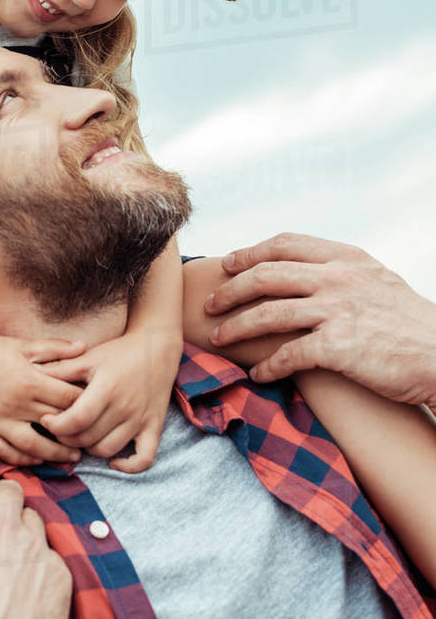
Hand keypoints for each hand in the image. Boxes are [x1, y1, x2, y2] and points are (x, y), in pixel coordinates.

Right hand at [0, 332, 86, 465]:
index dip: (87, 404)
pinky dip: (25, 459)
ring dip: (55, 454)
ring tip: (71, 456)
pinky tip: (38, 459)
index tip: (98, 408)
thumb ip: (54, 348)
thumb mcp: (21, 345)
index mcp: (29, 381)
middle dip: (77, 432)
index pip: (68, 399)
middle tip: (93, 438)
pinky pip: (7, 453)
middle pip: (56, 424)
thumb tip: (85, 348)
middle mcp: (15, 405)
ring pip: (34, 446)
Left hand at [37, 329, 180, 472]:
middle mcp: (125, 407)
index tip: (46, 419)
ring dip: (88, 449)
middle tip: (58, 428)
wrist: (157, 348)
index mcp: (107, 388)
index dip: (56, 426)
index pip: (76, 420)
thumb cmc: (118, 352)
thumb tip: (31, 373)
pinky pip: (144, 459)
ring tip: (80, 436)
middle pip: (87, 439)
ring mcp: (141, 420)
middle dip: (66, 437)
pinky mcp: (154, 427)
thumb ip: (61, 369)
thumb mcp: (88, 356)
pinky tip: (112, 460)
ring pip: (107, 450)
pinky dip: (128, 466)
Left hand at [205, 233, 435, 408]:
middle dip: (231, 290)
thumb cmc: (409, 324)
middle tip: (210, 304)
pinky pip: (288, 355)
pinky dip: (268, 366)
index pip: (285, 244)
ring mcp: (337, 310)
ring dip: (237, 327)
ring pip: (268, 314)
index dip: (251, 252)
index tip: (230, 263)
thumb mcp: (377, 280)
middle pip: (266, 275)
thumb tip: (307, 269)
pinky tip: (257, 374)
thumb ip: (341, 271)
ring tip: (219, 339)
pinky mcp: (338, 347)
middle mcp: (337, 278)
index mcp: (345, 257)